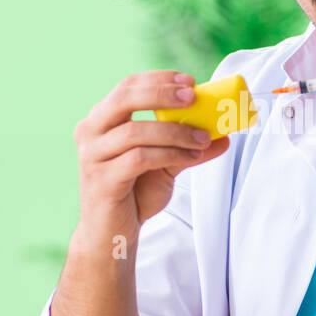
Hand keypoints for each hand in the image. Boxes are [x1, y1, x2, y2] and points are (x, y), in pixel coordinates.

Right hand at [72, 71, 229, 253]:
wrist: (112, 236)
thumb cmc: (133, 195)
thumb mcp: (166, 165)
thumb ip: (188, 146)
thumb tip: (224, 136)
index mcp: (101, 120)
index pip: (128, 86)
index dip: (159, 80)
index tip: (190, 82)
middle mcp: (91, 133)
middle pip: (124, 98)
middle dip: (162, 94)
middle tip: (194, 97)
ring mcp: (92, 156)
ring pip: (136, 132)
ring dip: (175, 132)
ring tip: (203, 138)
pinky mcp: (101, 180)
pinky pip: (139, 159)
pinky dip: (170, 154)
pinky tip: (191, 156)